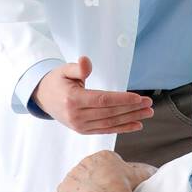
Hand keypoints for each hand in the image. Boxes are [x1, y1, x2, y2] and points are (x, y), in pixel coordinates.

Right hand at [32, 56, 153, 134]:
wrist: (42, 98)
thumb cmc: (57, 81)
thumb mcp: (64, 70)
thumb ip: (78, 67)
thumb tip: (86, 61)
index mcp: (73, 100)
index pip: (102, 100)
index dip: (121, 100)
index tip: (138, 97)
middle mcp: (77, 116)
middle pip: (109, 113)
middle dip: (131, 109)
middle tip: (148, 104)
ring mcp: (80, 126)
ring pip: (110, 123)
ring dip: (131, 119)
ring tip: (147, 113)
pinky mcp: (83, 130)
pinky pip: (106, 129)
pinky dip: (122, 128)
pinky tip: (136, 125)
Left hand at [46, 160, 156, 191]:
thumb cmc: (126, 188)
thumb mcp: (141, 175)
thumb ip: (147, 171)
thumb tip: (158, 171)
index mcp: (103, 156)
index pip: (102, 166)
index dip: (105, 179)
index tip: (110, 189)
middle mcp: (86, 160)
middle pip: (88, 174)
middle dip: (92, 186)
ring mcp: (74, 173)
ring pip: (76, 184)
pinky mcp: (66, 185)